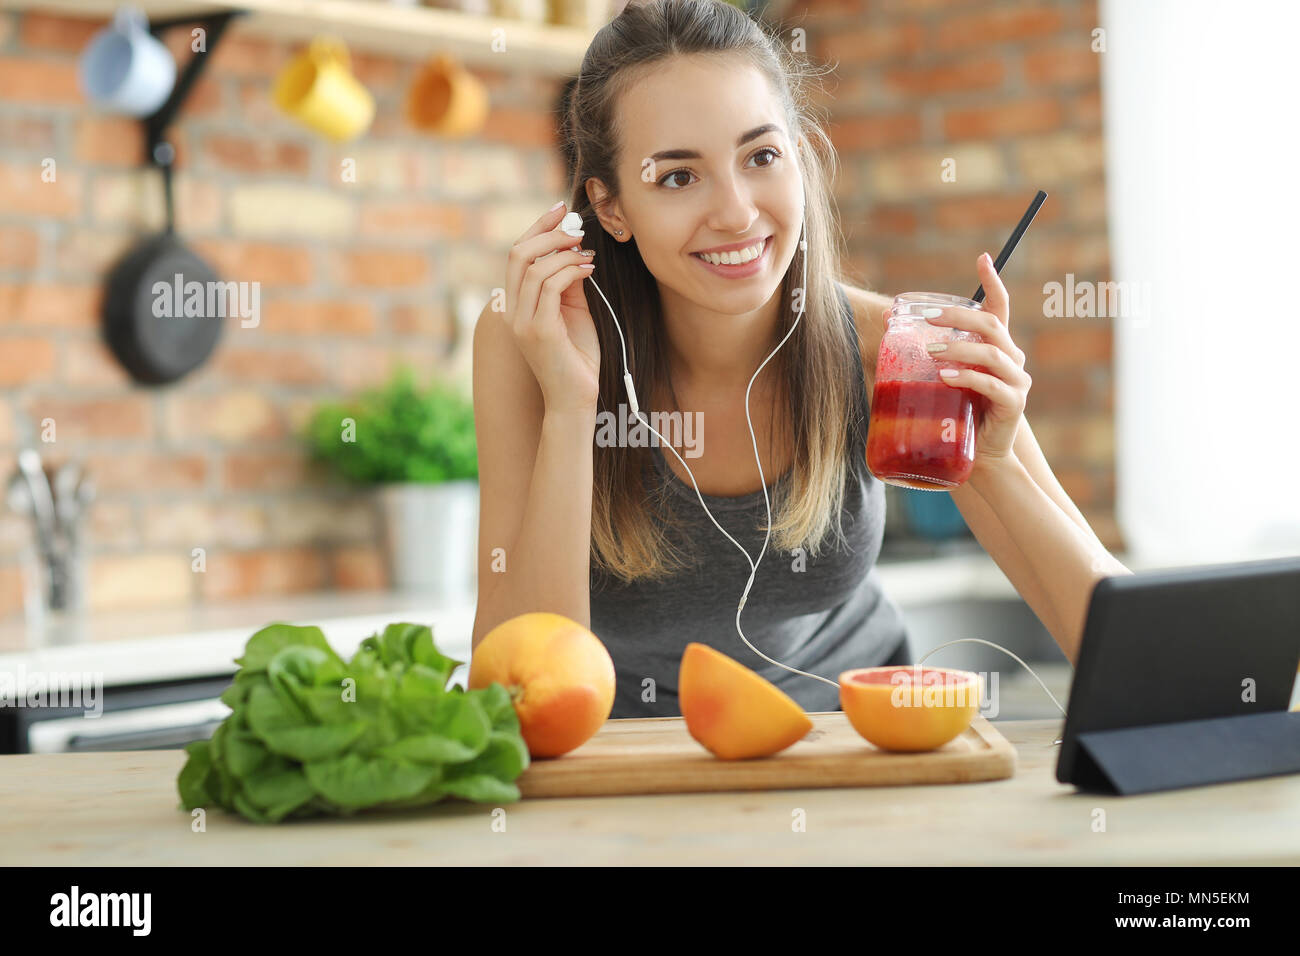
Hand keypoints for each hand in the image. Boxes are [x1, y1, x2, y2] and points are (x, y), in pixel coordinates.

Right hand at [504, 202, 601, 414]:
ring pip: (533, 268)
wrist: (575, 398)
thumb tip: (575, 249)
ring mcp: (522, 322)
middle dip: (548, 233)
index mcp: (515, 304)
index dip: (537, 228)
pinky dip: (570, 271)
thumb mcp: (574, 311)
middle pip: (518, 254)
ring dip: (564, 252)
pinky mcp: (539, 331)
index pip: (517, 255)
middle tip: (577, 228)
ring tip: (587, 252)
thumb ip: (569, 282)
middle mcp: (512, 311)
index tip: (561, 210)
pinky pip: (550, 287)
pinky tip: (589, 269)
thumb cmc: (577, 357)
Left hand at [924, 252, 1030, 463]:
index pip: (999, 308)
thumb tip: (886, 320)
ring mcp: (1017, 382)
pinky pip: (992, 385)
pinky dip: (968, 378)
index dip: (993, 282)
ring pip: (992, 353)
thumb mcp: (943, 377)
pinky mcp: (1014, 404)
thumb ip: (928, 352)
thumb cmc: (959, 413)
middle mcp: (1012, 360)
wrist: (980, 455)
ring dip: (960, 348)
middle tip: (931, 318)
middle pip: (991, 325)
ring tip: (932, 351)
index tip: (983, 257)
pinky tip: (946, 377)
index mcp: (997, 348)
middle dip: (960, 316)